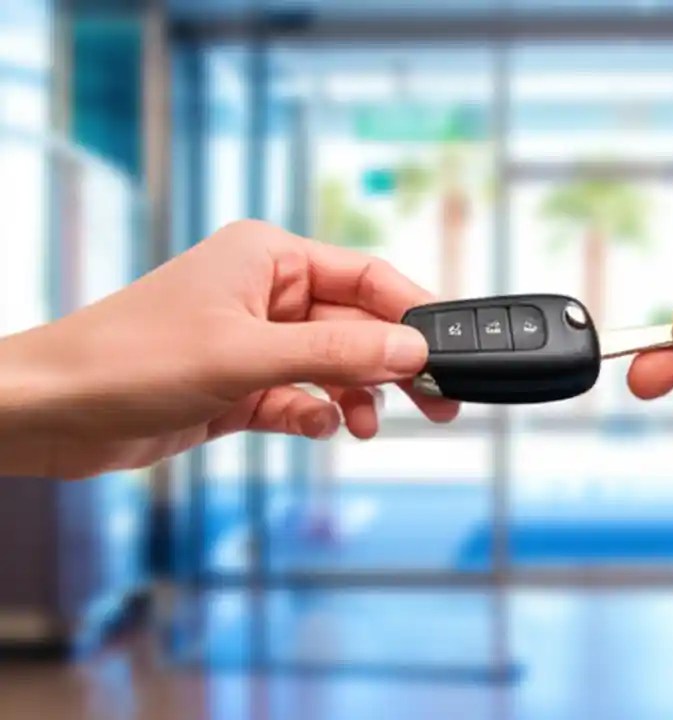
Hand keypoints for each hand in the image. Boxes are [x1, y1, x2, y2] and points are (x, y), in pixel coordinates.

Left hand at [0, 220, 457, 478]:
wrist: (53, 412)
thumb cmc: (128, 358)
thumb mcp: (246, 355)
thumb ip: (336, 356)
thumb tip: (411, 351)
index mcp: (268, 258)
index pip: (365, 277)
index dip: (411, 312)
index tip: (447, 349)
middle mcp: (266, 294)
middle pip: (356, 327)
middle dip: (393, 365)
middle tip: (438, 401)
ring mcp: (253, 342)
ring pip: (333, 367)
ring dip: (356, 396)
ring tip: (370, 425)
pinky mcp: (240, 386)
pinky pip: (300, 399)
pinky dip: (315, 415)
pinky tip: (317, 427)